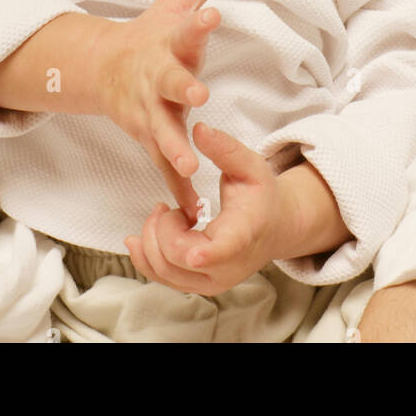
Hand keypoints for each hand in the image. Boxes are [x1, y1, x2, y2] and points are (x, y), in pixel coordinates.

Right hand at [94, 0, 229, 219]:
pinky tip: (190, 210)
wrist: (104, 69)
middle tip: (199, 93)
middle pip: (170, 82)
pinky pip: (163, 165)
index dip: (198, 23)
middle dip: (183, 87)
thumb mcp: (174, 6)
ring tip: (189, 165)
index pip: (186, 29)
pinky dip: (175, 188)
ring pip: (161, 131)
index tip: (214, 16)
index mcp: (166, 44)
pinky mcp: (147, 136)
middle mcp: (155, 78)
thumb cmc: (150, 37)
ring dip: (174, 148)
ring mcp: (148, 110)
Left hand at [123, 122, 286, 294]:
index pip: (223, 250)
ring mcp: (213, 282)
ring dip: (151, 240)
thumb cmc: (261, 195)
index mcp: (243, 234)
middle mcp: (228, 267)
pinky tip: (142, 237)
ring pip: (165, 272)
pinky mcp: (199, 286)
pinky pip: (163, 279)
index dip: (206, 254)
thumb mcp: (250, 165)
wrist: (273, 227)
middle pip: (178, 256)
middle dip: (160, 226)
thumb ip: (224, 148)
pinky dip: (146, 258)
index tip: (194, 254)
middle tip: (164, 205)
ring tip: (162, 214)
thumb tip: (199, 128)